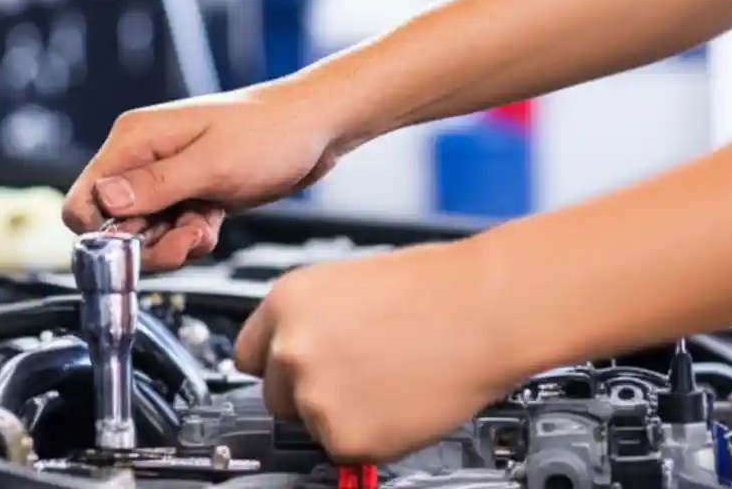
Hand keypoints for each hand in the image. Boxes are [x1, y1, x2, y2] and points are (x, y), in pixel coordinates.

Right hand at [62, 78, 345, 269]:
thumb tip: (104, 200)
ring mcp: (165, 177)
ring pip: (144, 234)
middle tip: (186, 238)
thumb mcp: (213, 164)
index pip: (84, 199)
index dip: (105, 233)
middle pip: (113, 225)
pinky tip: (212, 224)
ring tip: (203, 228)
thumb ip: (156, 185)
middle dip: (148, 243)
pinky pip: (171, 232)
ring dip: (174, 243)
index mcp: (135, 140)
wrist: (316, 128)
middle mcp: (143, 157)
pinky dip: (190, 238)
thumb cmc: (271, 133)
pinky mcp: (187, 192)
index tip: (141, 242)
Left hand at [234, 241, 525, 461]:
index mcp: (285, 302)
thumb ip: (312, 319)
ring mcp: (314, 395)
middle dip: (307, 391)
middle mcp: (289, 348)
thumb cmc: (436, 288)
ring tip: (389, 379)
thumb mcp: (349, 283)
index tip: (291, 372)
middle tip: (358, 375)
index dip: (276, 363)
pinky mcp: (346, 436)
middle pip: (273, 394)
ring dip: (342, 412)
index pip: (247, 353)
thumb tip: (299, 343)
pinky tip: (400, 400)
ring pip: (310, 423)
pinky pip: (345, 448)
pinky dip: (372, 435)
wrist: (485, 310)